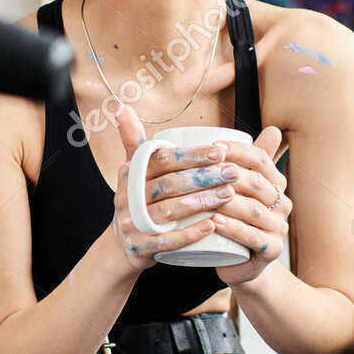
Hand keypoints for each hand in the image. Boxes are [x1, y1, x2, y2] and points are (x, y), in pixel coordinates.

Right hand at [107, 104, 238, 272]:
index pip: (163, 159)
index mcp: (130, 173)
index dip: (191, 155)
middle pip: (170, 184)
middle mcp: (128, 196)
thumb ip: (134, 140)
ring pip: (170, 210)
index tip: (221, 151)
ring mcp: (132, 223)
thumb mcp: (131, 172)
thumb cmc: (136, 202)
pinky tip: (213, 225)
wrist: (120, 247)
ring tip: (229, 194)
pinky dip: (190, 233)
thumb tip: (122, 106)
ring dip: (202, 201)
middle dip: (204, 177)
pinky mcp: (139, 247)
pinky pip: (167, 240)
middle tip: (233, 172)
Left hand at [208, 125, 290, 286]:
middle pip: (257, 182)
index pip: (261, 158)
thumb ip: (241, 160)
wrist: (238, 263)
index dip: (237, 151)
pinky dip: (232, 229)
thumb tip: (267, 127)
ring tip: (202, 198)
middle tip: (201, 173)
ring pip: (254, 210)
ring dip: (227, 202)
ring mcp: (279, 228)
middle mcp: (282, 203)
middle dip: (229, 175)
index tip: (211, 147)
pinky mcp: (272, 250)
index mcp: (275, 183)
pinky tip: (214, 223)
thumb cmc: (232, 220)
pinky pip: (253, 238)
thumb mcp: (234, 188)